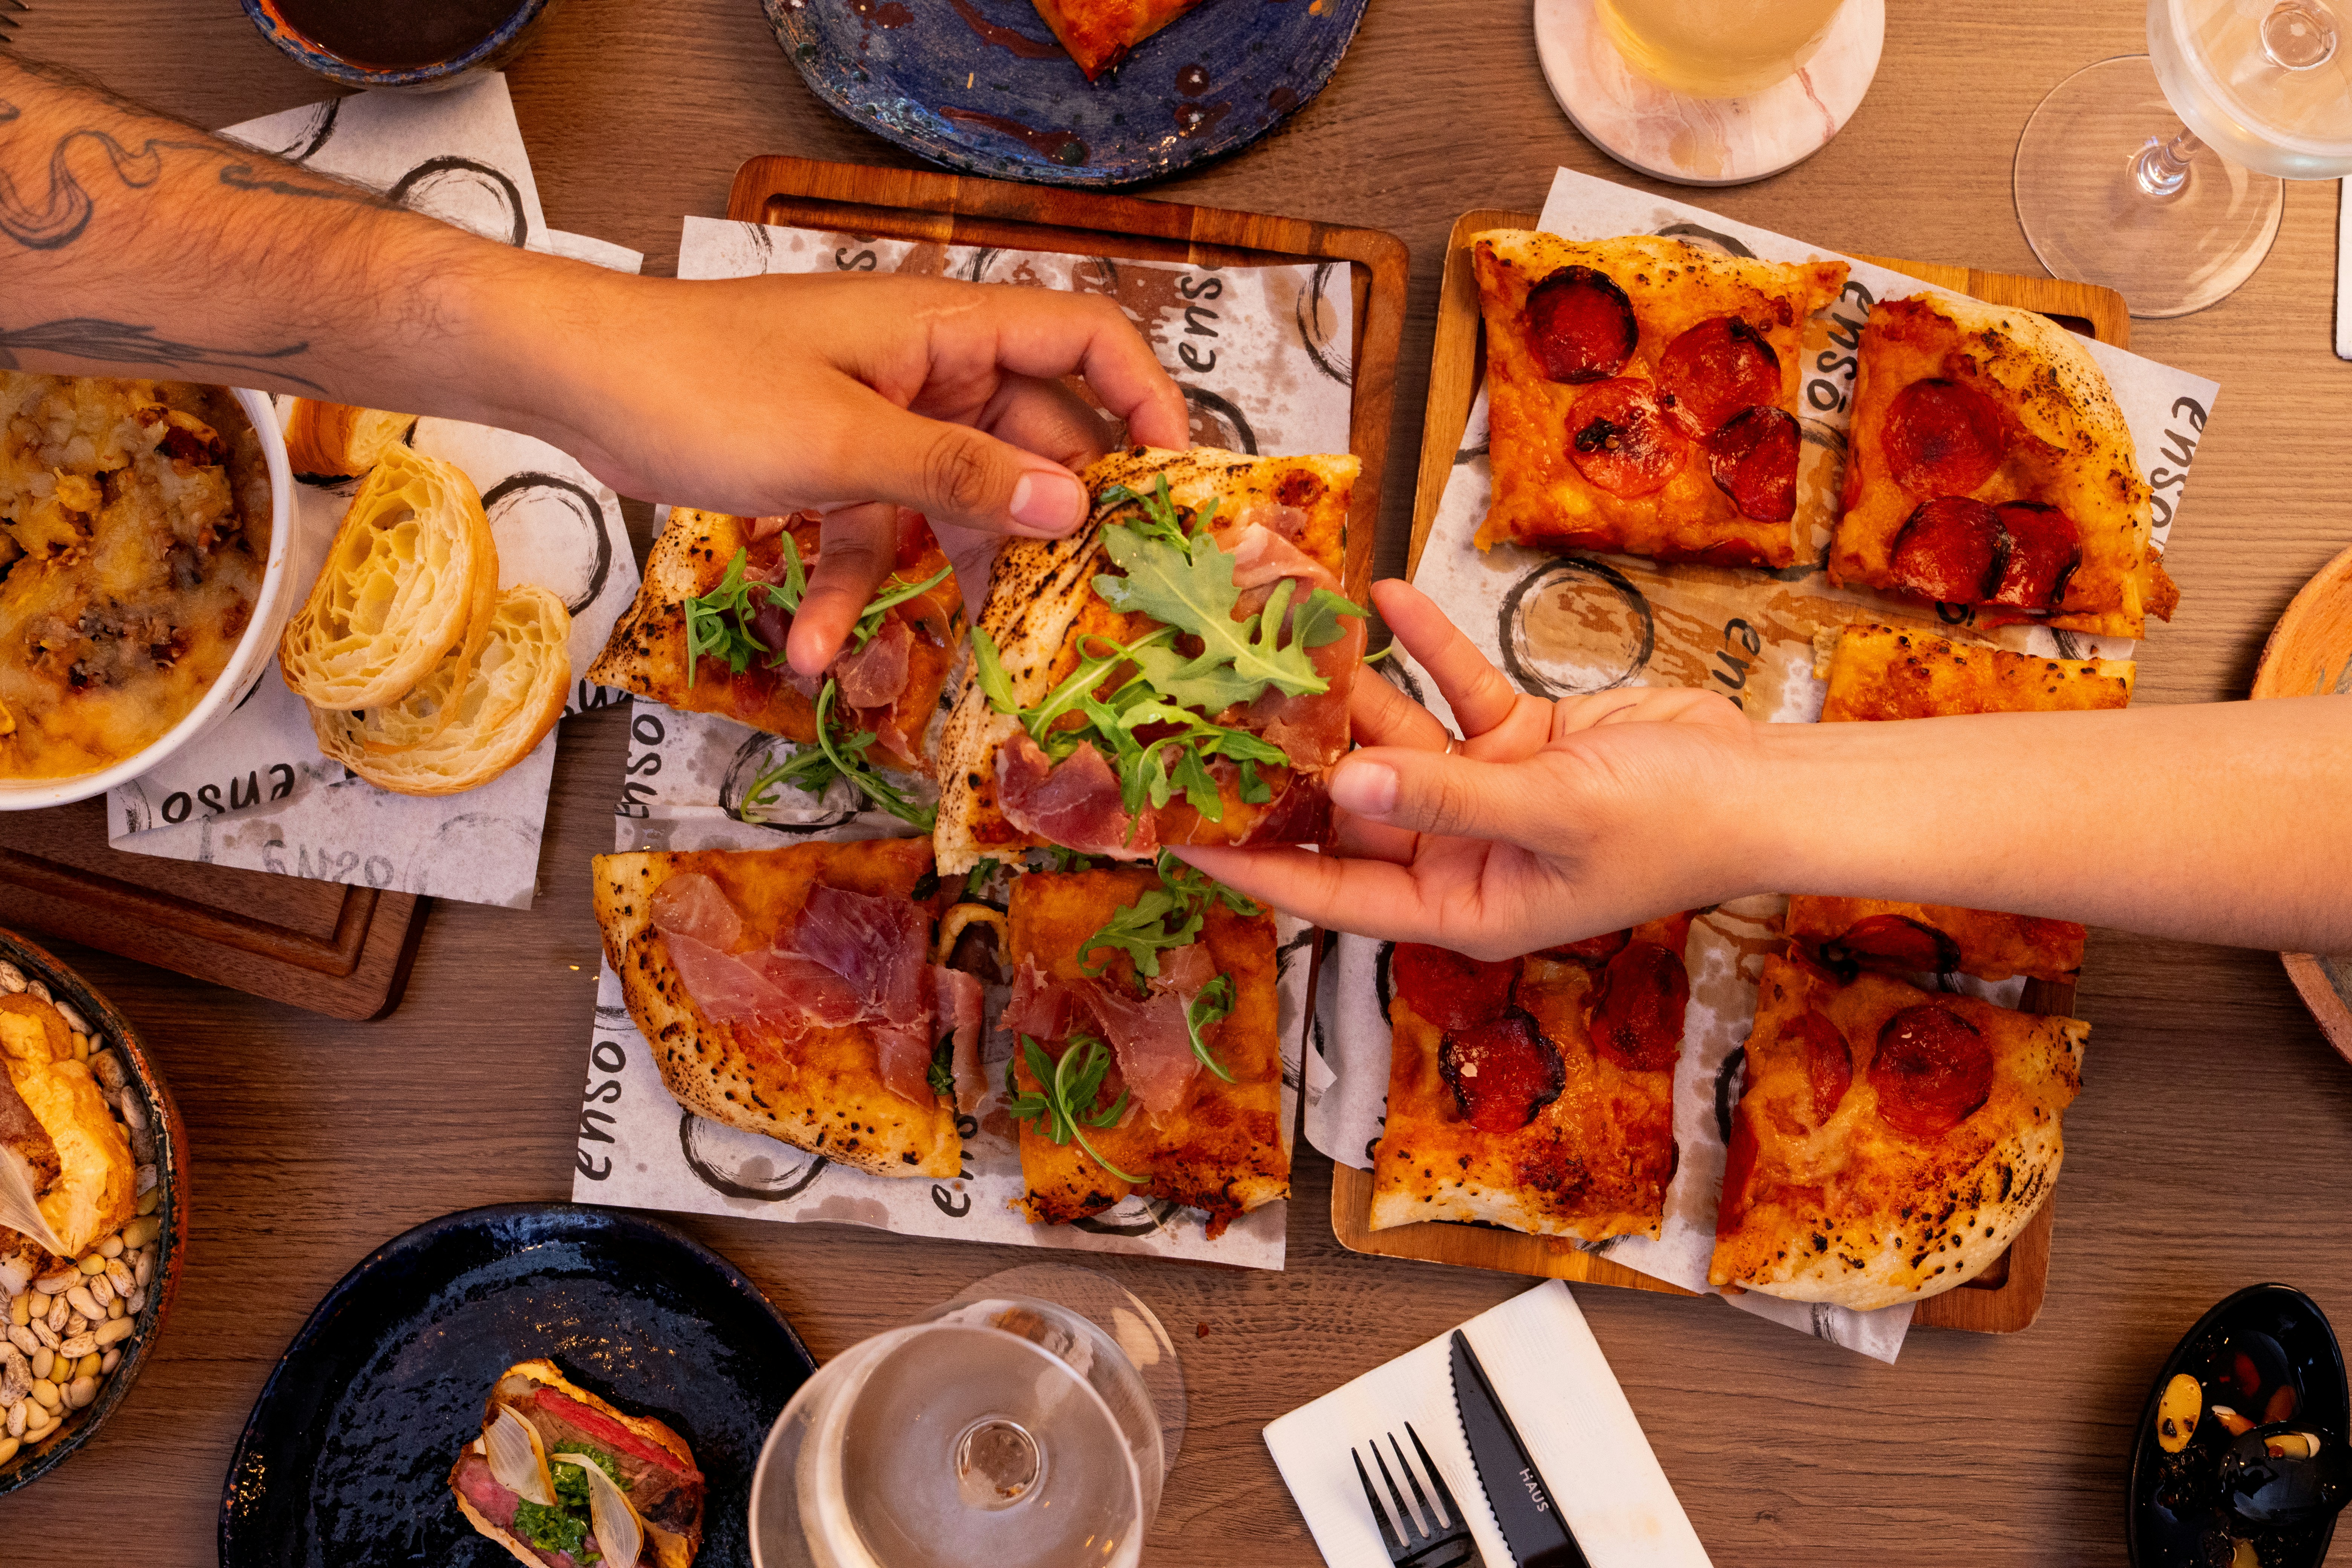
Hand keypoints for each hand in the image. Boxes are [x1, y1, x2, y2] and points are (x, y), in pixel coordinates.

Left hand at [516, 269, 1189, 674]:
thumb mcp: (842, 443)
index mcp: (946, 332)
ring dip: (944, 582)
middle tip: (1084, 612)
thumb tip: (1072, 509)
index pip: (1085, 342)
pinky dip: (849, 591)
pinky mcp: (828, 464)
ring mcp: (879, 418)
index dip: (1144, 405)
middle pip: (1029, 444)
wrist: (572, 379)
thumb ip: (960, 475)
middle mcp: (928, 370)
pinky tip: (813, 653)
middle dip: (1048, 531)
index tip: (1171, 490)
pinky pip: (870, 532)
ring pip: (951, 505)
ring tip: (966, 662)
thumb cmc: (702, 384)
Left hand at [1177, 580, 1764, 957]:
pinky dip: (1425, 648)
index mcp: (1461, 907)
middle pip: (1351, 805)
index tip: (1180, 835)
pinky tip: (1381, 597)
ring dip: (1346, 679)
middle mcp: (1461, 856)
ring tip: (1281, 615)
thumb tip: (1344, 787)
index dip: (1256, 867)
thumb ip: (1446, 799)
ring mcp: (1486, 796)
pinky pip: (1452, 691)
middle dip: (1289, 750)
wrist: (1763, 785)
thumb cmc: (1675, 828)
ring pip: (1393, 735)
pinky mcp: (1518, 741)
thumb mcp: (1552, 815)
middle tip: (1211, 697)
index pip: (1332, 895)